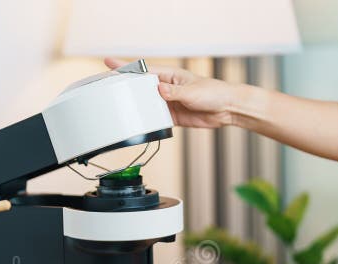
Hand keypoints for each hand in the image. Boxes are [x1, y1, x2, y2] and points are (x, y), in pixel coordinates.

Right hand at [104, 58, 238, 128]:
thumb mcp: (191, 91)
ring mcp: (170, 103)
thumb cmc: (214, 92)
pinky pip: (158, 120)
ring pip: (148, 106)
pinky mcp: (174, 117)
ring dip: (139, 109)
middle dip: (128, 90)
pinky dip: (150, 123)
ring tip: (124, 111)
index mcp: (170, 76)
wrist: (227, 109)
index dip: (126, 68)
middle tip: (110, 91)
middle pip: (142, 89)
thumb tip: (158, 90)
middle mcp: (167, 89)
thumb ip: (173, 92)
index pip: (144, 71)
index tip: (109, 64)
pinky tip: (142, 125)